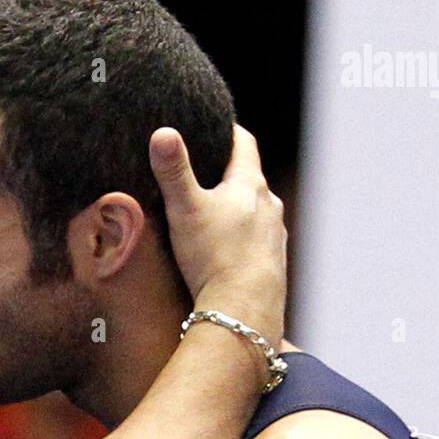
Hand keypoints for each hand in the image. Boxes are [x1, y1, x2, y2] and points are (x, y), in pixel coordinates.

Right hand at [150, 123, 286, 344]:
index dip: (229, 132)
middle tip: (206, 174)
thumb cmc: (215, 258)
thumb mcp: (186, 210)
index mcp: (250, 185)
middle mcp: (270, 207)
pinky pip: (258, 243)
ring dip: (238, 210)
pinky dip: (244, 240)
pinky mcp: (274, 266)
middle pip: (250, 180)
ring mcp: (275, 237)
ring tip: (214, 216)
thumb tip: (163, 132)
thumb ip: (174, 172)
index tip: (215, 127)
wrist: (244, 311)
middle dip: (230, 175)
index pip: (244, 143)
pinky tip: (227, 253)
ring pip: (256, 213)